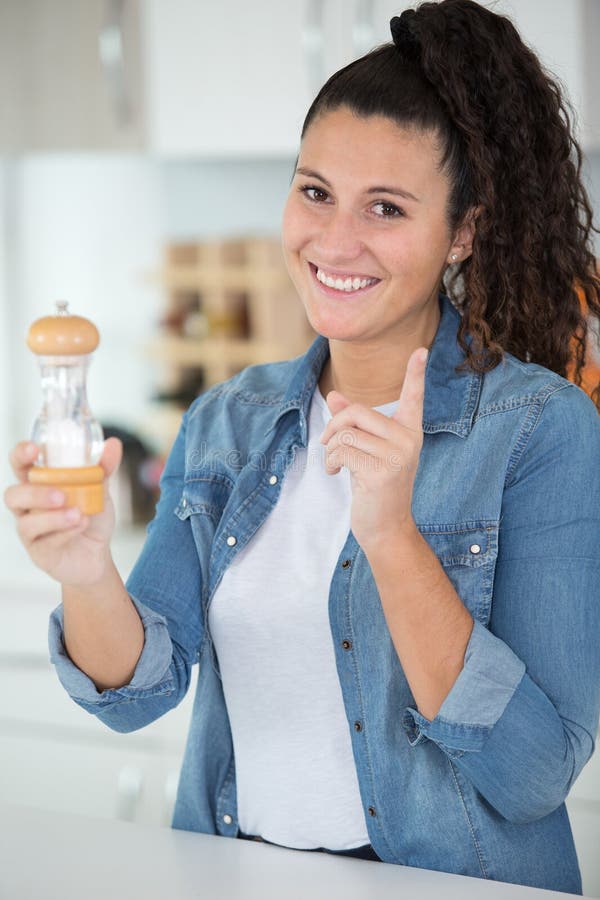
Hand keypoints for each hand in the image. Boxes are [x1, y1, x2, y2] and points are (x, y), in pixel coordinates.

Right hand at [3, 437, 122, 586]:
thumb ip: (103, 467)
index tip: (33, 449)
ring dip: (53, 517)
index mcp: (38, 483)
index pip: (20, 465)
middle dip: (35, 493)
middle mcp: (28, 506)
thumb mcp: (99, 489)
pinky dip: (65, 532)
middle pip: (13, 495)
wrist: (97, 554)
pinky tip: (82, 525)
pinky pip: (45, 542)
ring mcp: (30, 530)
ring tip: (78, 514)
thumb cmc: (89, 517)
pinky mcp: (38, 552)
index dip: (21, 455)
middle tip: (61, 494)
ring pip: (27, 523)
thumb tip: (113, 444)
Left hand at [319, 347, 426, 550]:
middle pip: (358, 413)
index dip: (415, 374)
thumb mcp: (365, 451)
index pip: (414, 398)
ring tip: (336, 464)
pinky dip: (331, 461)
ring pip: (346, 433)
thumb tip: (334, 394)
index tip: (420, 350)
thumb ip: (353, 424)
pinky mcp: (383, 471)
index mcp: (409, 432)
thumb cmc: (374, 488)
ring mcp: (398, 456)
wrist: (386, 528)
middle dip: (334, 425)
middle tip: (327, 442)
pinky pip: (343, 451)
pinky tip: (337, 473)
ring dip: (330, 449)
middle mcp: (408, 440)